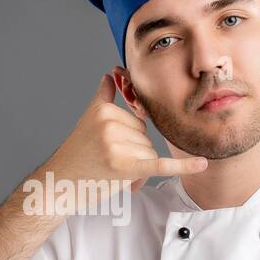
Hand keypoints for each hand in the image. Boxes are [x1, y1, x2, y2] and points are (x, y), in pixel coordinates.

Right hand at [43, 70, 207, 195]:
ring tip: (109, 173)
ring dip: (136, 169)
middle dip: (133, 156)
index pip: (138, 123)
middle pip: (145, 139)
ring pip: (148, 155)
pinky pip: (160, 165)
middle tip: (107, 164)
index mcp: (105, 110)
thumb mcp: (87, 120)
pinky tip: (201, 164)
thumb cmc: (76, 156)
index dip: (129, 140)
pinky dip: (183, 167)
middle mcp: (110, 124)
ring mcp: (117, 145)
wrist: (58, 184)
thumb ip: (103, 97)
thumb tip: (111, 75)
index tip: (107, 148)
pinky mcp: (124, 166)